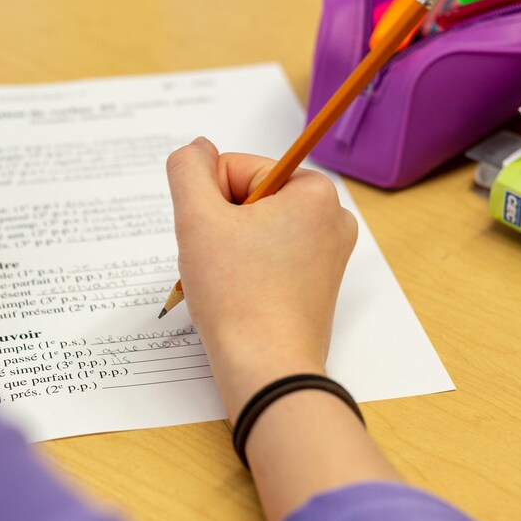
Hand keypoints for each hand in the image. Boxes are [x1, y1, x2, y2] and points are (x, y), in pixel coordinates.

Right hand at [165, 137, 357, 415]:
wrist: (266, 370)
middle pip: (247, 199)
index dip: (210, 202)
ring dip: (227, 250)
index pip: (236, 169)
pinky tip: (238, 297)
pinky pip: (268, 259)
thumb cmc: (237, 295)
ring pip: (254, 231)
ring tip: (227, 283)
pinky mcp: (317, 285)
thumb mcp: (197, 218)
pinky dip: (244, 272)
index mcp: (315, 191)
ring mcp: (327, 254)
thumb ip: (188, 169)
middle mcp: (331, 218)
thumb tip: (196, 151)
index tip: (214, 239)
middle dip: (220, 227)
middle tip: (219, 264)